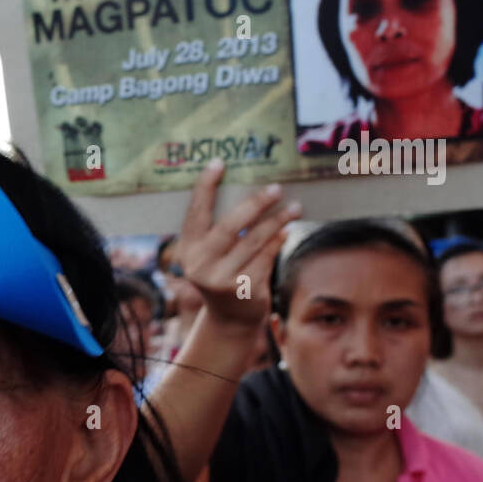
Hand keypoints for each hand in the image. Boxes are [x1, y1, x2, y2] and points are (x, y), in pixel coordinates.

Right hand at [176, 161, 300, 329]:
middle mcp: (200, 265)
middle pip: (230, 226)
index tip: (218, 163)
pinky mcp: (245, 289)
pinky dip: (278, 241)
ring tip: (294, 207)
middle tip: (275, 187)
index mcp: (187, 250)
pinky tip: (287, 229)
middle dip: (255, 204)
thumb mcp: (210, 255)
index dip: (205, 187)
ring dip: (277, 220)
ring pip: (254, 240)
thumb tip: (248, 190)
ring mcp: (222, 279)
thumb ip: (217, 231)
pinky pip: (266, 256)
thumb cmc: (222, 273)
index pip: (195, 212)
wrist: (230, 318)